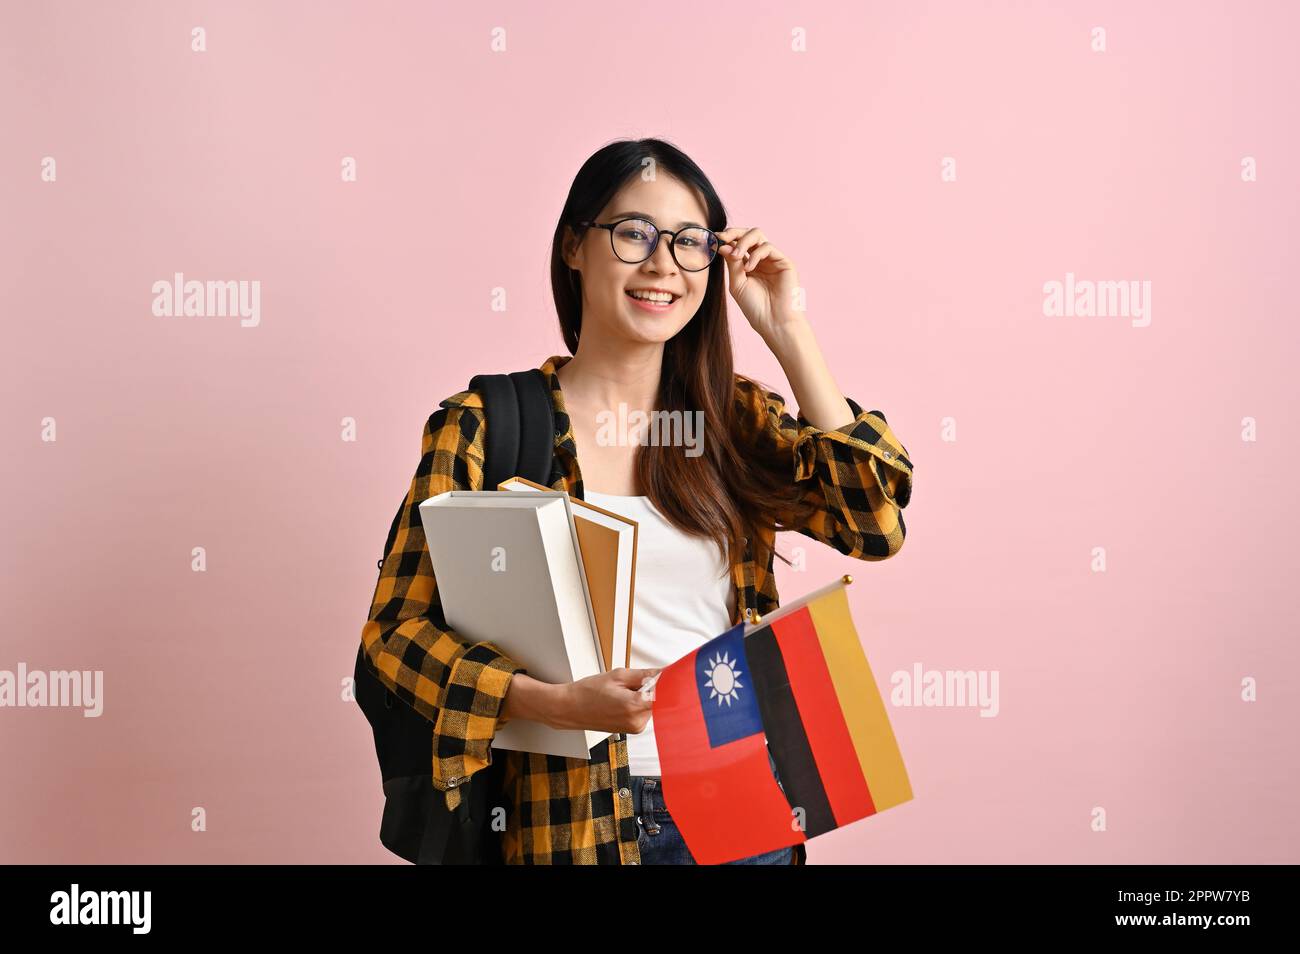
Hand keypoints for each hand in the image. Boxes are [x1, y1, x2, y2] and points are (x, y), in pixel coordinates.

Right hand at [549, 667, 659, 733]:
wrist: (570, 709)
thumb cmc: (588, 692)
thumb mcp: (617, 676)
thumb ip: (643, 675)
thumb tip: (662, 673)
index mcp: (634, 706)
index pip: (664, 693)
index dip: (664, 681)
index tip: (662, 673)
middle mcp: (637, 721)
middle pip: (658, 699)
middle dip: (650, 687)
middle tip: (631, 681)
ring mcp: (635, 728)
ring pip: (650, 705)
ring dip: (643, 695)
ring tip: (621, 692)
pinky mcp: (631, 730)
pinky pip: (642, 712)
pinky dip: (637, 703)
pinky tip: (621, 700)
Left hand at [716, 226, 805, 342]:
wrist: (773, 322)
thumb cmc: (755, 308)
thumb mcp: (737, 283)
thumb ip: (732, 263)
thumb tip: (723, 244)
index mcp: (750, 264)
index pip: (738, 243)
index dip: (727, 237)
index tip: (715, 238)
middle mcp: (762, 259)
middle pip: (749, 234)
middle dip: (734, 232)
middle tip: (723, 238)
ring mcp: (773, 259)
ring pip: (758, 235)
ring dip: (743, 242)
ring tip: (736, 256)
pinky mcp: (784, 262)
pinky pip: (767, 247)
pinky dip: (755, 254)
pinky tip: (749, 268)